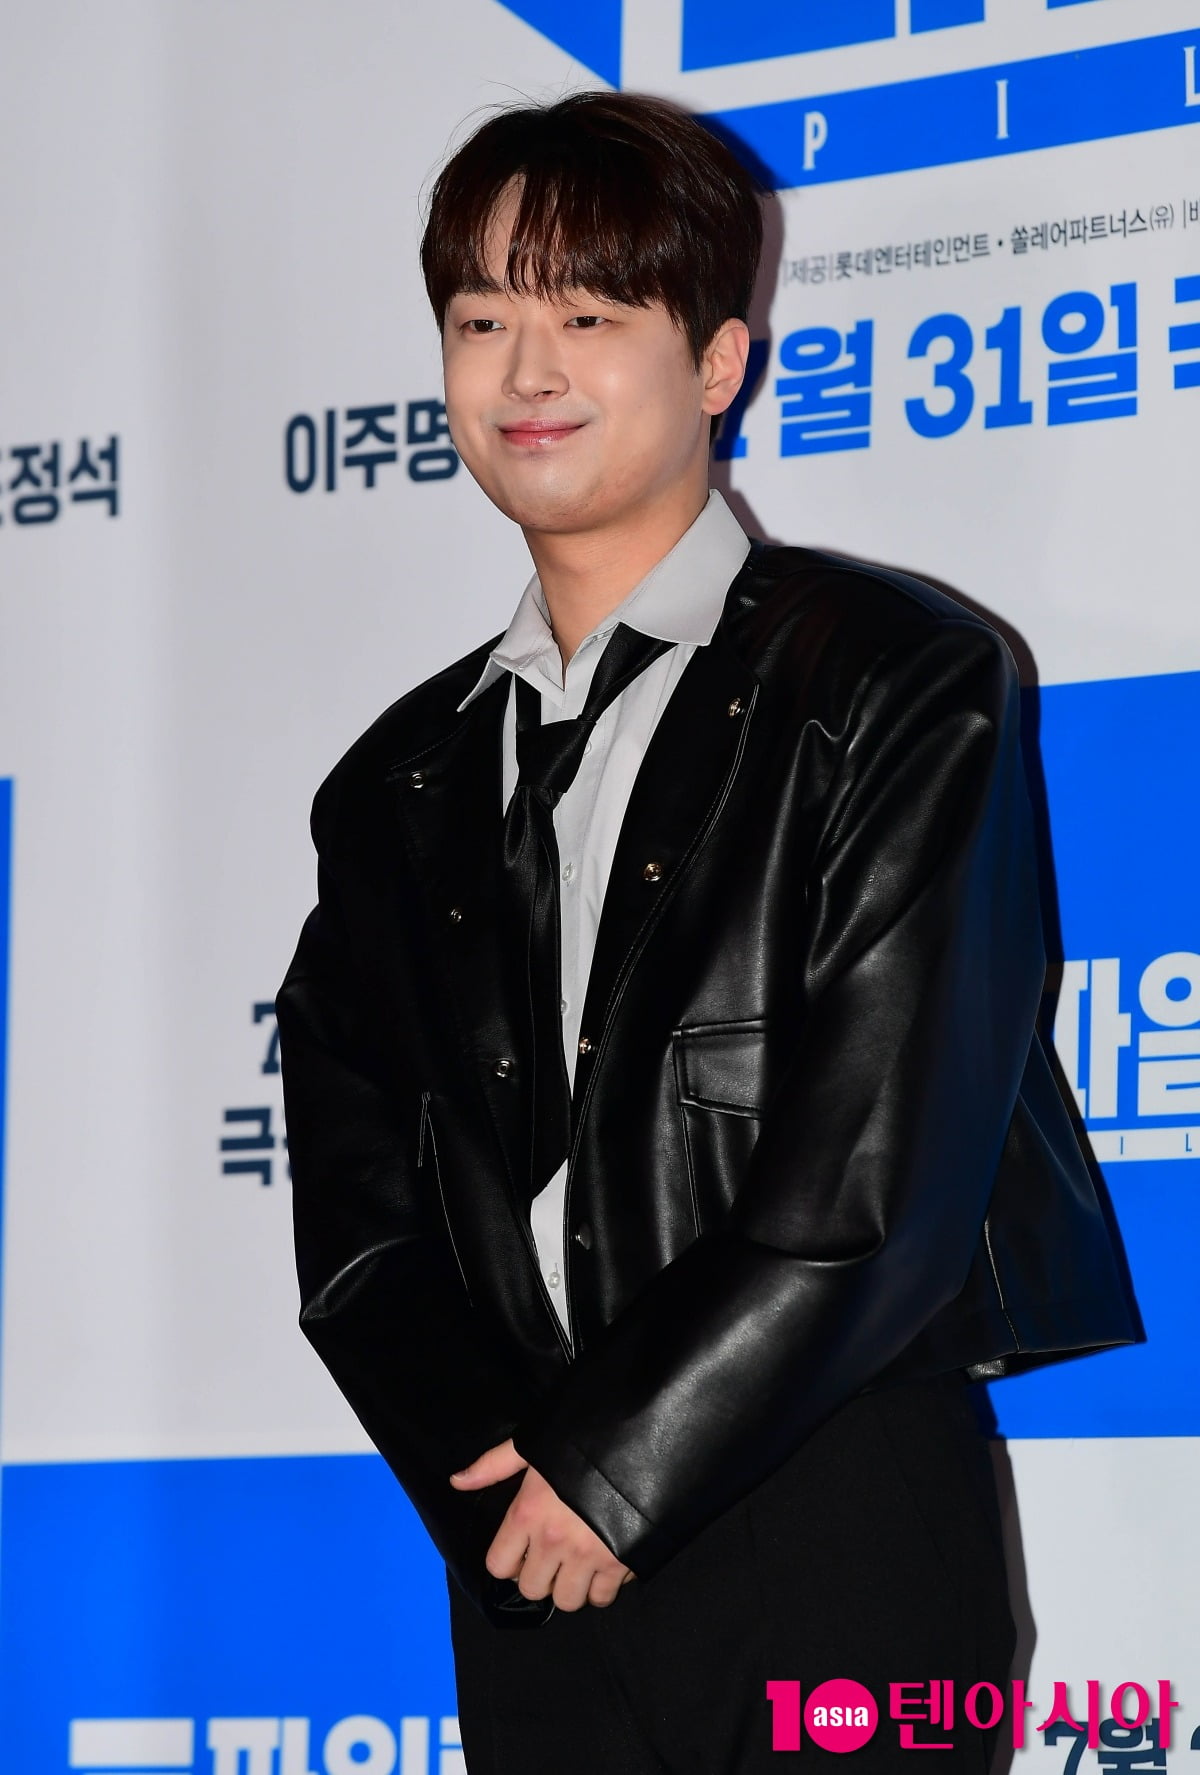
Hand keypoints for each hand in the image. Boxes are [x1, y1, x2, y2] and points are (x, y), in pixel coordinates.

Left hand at [450, 1438, 635, 1610]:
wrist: (642, 1436)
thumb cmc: (583, 1437)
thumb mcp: (534, 1445)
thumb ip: (494, 1465)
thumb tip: (456, 1481)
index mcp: (527, 1513)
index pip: (499, 1566)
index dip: (509, 1559)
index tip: (523, 1546)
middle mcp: (553, 1542)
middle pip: (532, 1590)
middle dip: (540, 1574)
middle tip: (554, 1553)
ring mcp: (588, 1556)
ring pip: (567, 1601)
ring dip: (570, 1585)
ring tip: (579, 1561)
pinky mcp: (620, 1564)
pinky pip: (601, 1598)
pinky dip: (601, 1587)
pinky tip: (604, 1562)